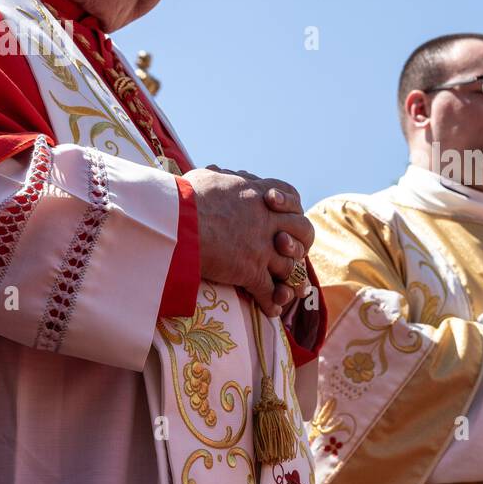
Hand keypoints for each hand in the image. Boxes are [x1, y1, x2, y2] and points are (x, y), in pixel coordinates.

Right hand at [183, 166, 314, 316]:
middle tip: (287, 250)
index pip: (291, 194)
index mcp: (257, 194)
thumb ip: (221, 177)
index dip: (290, 204)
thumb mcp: (207, 178)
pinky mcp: (251, 271)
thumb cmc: (186, 198)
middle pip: (303, 230)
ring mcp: (262, 247)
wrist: (179, 223)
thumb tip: (219, 173)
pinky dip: (272, 302)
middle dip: (300, 242)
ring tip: (284, 285)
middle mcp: (267, 220)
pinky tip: (270, 310)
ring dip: (288, 276)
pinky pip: (270, 291)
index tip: (279, 209)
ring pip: (290, 264)